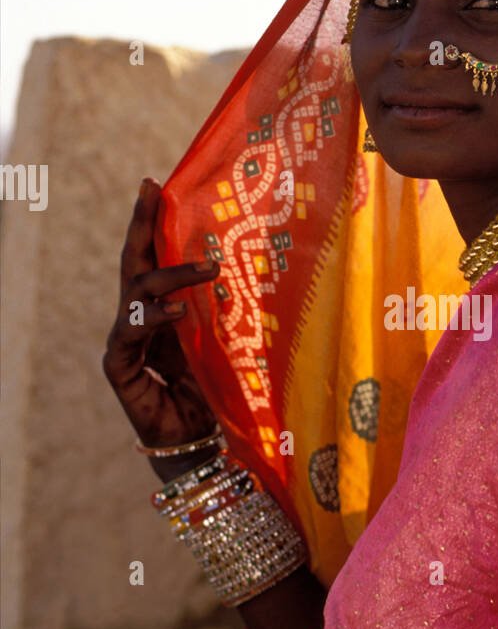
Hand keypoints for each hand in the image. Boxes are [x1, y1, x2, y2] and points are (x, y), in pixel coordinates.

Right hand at [103, 178, 219, 465]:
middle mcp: (138, 320)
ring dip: (172, 274)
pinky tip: (177, 312)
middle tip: (151, 191)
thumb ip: (222, 310)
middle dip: (141, 225)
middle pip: (133, 262)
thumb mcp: (223, 341)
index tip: (155, 184)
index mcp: (161, 310)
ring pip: (136, 291)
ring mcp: (124, 342)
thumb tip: (248, 268)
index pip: (153, 257)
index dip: (152, 222)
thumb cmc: (215, 394)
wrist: (199, 443)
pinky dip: (153, 318)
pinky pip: (130, 333)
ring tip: (209, 268)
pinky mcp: (119, 368)